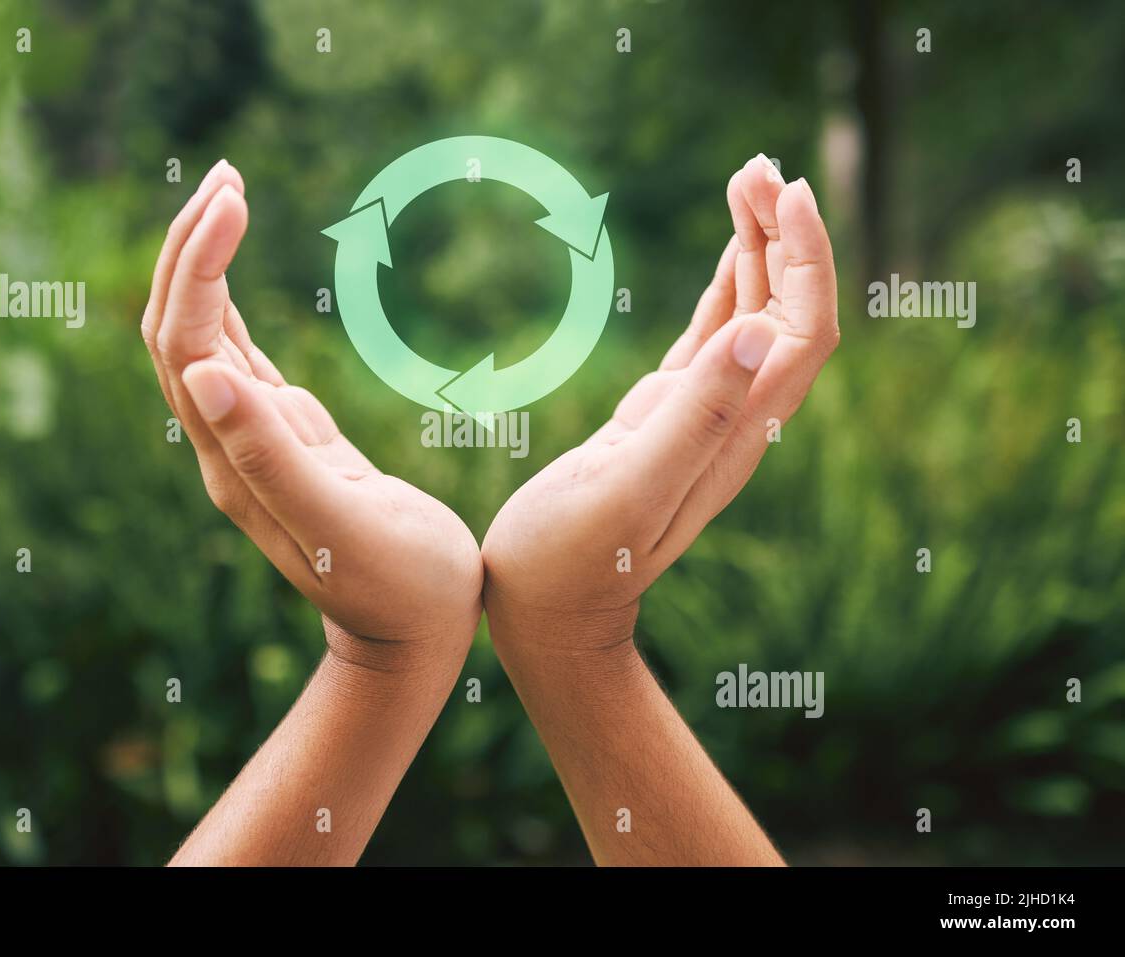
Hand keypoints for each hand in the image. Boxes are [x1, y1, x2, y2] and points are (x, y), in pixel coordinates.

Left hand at [142, 160, 482, 664]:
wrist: (416, 639)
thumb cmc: (402, 586)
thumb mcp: (343, 524)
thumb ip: (273, 454)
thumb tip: (203, 373)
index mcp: (234, 459)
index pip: (187, 342)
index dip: (199, 266)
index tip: (236, 198)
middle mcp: (231, 447)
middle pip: (180, 330)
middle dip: (191, 247)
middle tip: (226, 174)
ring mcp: (257, 444)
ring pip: (206, 340)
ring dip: (207, 266)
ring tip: (228, 194)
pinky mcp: (291, 443)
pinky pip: (244, 362)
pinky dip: (234, 308)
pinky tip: (237, 274)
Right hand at [482, 154, 838, 648]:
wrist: (549, 613)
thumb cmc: (572, 559)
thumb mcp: (630, 485)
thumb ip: (695, 413)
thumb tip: (763, 329)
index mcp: (737, 432)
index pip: (804, 327)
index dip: (807, 257)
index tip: (783, 190)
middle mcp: (734, 422)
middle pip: (787, 312)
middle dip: (784, 234)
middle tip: (756, 166)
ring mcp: (702, 420)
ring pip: (754, 318)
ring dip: (758, 251)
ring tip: (746, 182)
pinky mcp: (665, 419)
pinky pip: (714, 341)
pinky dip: (727, 288)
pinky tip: (729, 255)